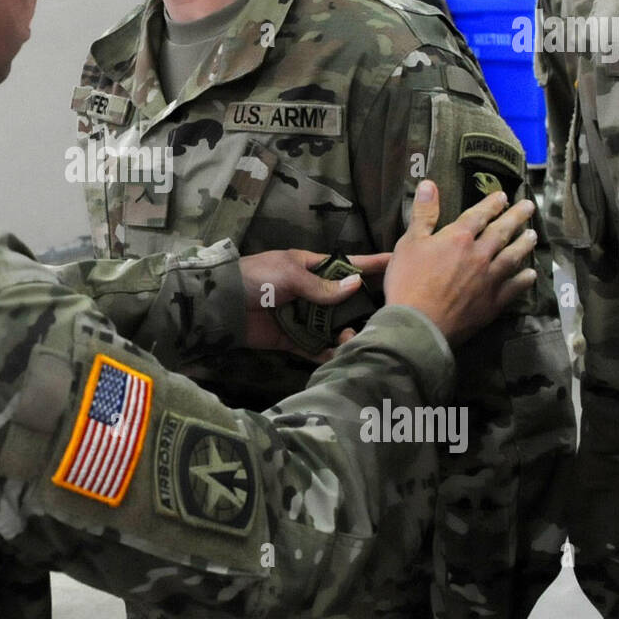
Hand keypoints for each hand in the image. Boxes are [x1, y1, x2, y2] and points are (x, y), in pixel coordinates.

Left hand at [240, 248, 391, 355]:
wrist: (222, 304)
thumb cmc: (256, 278)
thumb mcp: (291, 275)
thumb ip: (322, 286)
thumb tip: (356, 285)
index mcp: (310, 268)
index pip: (346, 265)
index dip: (370, 265)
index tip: (397, 262)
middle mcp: (310, 292)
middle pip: (344, 301)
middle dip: (362, 309)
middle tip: (383, 317)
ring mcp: (301, 316)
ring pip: (332, 326)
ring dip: (345, 333)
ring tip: (354, 339)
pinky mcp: (290, 338)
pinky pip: (313, 346)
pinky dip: (326, 353)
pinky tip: (339, 356)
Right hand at [383, 179, 537, 345]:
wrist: (419, 323)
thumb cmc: (408, 281)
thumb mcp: (409, 242)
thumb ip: (423, 213)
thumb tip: (429, 183)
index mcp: (459, 238)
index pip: (479, 215)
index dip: (492, 204)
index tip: (503, 195)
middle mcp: (480, 255)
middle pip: (502, 232)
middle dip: (516, 217)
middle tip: (529, 207)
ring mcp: (490, 279)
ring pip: (512, 257)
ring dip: (524, 245)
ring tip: (533, 236)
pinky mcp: (493, 302)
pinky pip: (514, 288)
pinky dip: (524, 280)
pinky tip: (531, 274)